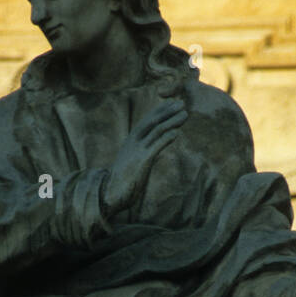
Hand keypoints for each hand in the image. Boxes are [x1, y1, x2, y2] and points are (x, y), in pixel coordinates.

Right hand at [102, 100, 188, 214]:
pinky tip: (176, 133)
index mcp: (131, 141)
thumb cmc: (123, 180)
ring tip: (184, 115)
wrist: (110, 193)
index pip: (147, 121)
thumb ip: (142, 154)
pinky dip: (166, 139)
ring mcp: (137, 150)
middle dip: (167, 111)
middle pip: (152, 121)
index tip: (172, 104)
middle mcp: (134, 142)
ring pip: (156, 130)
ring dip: (171, 121)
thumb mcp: (132, 163)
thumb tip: (151, 153)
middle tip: (181, 103)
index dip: (161, 111)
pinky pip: (155, 147)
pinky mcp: (141, 161)